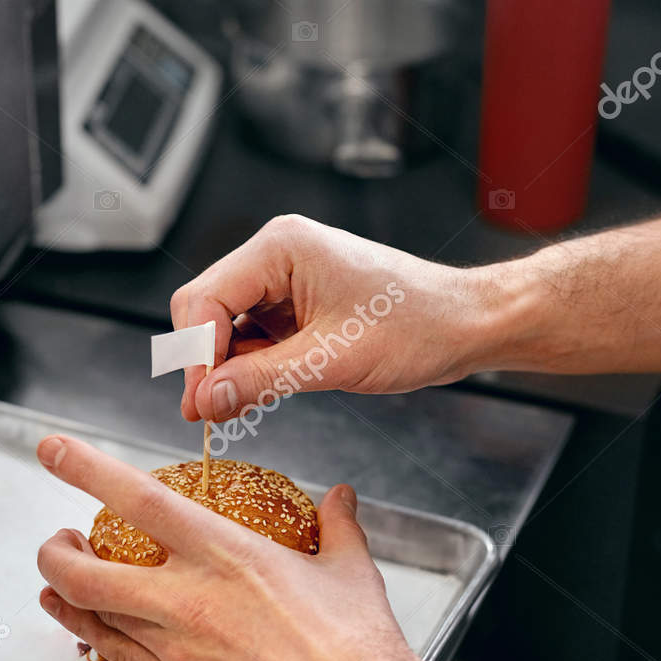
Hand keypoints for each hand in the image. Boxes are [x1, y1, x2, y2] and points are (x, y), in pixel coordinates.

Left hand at [33, 434, 430, 660]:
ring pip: (92, 619)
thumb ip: (337, 528)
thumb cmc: (363, 651)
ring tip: (55, 582)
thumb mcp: (351, 572)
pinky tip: (87, 630)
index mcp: (228, 554)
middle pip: (85, 571)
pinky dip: (93, 639)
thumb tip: (340, 497)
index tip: (54, 450)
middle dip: (54, 552)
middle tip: (57, 539)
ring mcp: (178, 650)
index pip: (139, 499)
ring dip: (62, 597)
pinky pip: (118, 659)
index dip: (86, 469)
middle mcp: (190, 600)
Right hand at [171, 214, 493, 421]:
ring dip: (226, 370)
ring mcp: (284, 279)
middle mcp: (276, 255)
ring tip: (231, 412)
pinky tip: (250, 397)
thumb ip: (260, 379)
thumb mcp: (331, 361)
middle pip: (206, 309)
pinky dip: (249, 368)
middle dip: (204, 363)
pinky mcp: (295, 304)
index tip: (200, 402)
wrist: (464, 325)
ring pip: (226, 327)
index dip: (195, 355)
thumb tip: (206, 400)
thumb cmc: (418, 325)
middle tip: (207, 413)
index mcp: (280, 247)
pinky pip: (253, 336)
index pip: (204, 299)